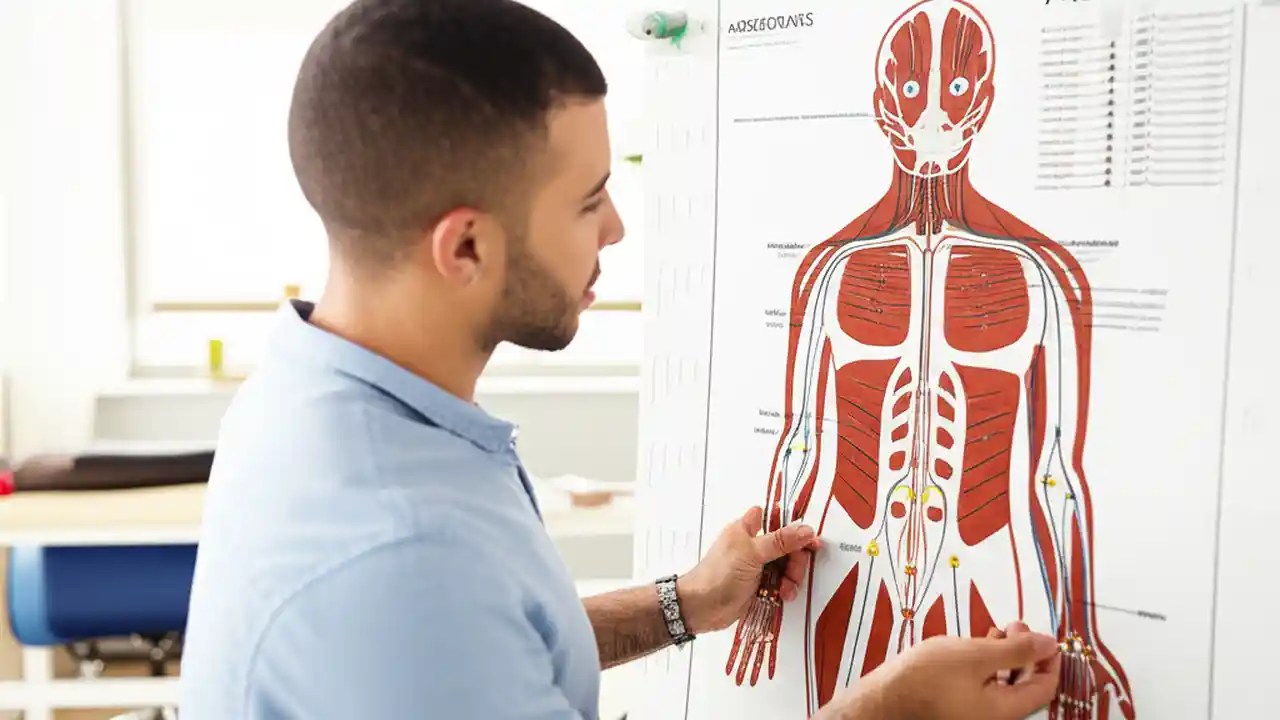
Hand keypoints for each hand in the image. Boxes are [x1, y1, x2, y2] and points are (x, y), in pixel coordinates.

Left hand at [676, 505, 820, 634]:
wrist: (702, 608)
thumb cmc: (719, 575)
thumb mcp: (752, 553)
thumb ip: (780, 541)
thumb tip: (806, 530)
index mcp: (747, 529)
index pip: (776, 518)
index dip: (793, 526)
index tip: (809, 539)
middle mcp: (753, 545)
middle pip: (788, 545)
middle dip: (795, 560)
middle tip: (792, 571)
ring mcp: (758, 566)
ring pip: (787, 566)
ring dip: (792, 578)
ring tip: (785, 589)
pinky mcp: (760, 585)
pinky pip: (782, 583)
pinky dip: (786, 589)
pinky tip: (782, 595)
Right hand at [823, 625, 1060, 719]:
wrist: (886, 698)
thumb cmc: (929, 676)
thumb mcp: (976, 656)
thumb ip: (1016, 651)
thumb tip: (1051, 644)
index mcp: (1006, 710)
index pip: (1045, 687)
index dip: (1050, 659)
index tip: (1044, 634)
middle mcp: (996, 716)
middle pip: (1026, 686)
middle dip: (1026, 653)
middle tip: (1015, 625)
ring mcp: (977, 713)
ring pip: (1005, 685)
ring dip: (1007, 657)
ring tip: (997, 630)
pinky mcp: (960, 707)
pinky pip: (986, 687)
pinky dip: (989, 666)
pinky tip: (978, 646)